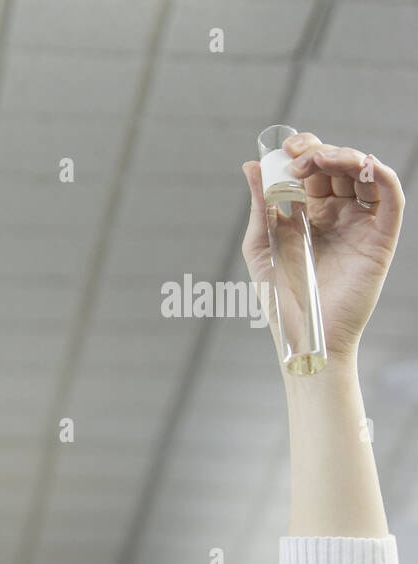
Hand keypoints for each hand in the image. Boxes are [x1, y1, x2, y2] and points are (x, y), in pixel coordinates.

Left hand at [240, 132, 403, 362]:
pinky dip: (382, 175)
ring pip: (365, 175)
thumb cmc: (280, 300)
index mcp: (308, 214)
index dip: (304, 151)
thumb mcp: (261, 246)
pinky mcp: (380, 238)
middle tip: (299, 158)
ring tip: (320, 160)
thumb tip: (251, 165)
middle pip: (338, 167)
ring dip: (347, 157)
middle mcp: (337, 215)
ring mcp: (360, 224)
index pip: (313, 170)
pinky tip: (364, 164)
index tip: (287, 149)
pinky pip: (391, 199)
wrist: (304, 335)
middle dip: (320, 152)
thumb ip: (260, 206)